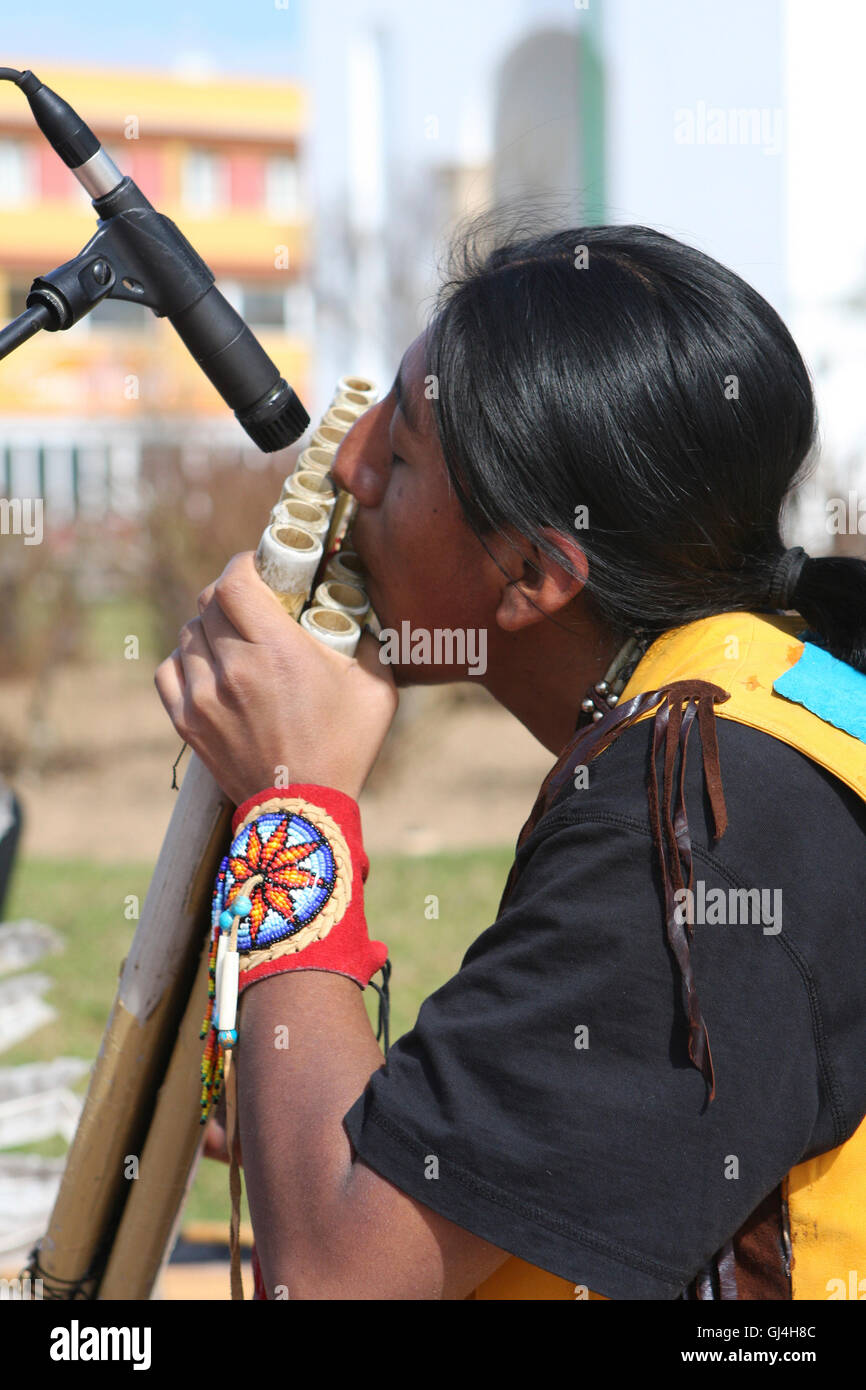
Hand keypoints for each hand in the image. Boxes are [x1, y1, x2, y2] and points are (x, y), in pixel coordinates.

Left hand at [154, 551, 397, 805]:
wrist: (304, 812)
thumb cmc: (346, 749)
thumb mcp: (375, 688)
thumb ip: (369, 641)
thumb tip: (360, 609)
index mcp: (278, 651)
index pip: (235, 581)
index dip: (244, 565)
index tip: (259, 567)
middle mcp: (234, 668)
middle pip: (209, 602)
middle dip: (230, 592)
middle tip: (252, 599)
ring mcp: (204, 696)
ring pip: (188, 633)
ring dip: (210, 627)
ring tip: (234, 639)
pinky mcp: (188, 722)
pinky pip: (169, 670)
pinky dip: (186, 660)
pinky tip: (210, 668)